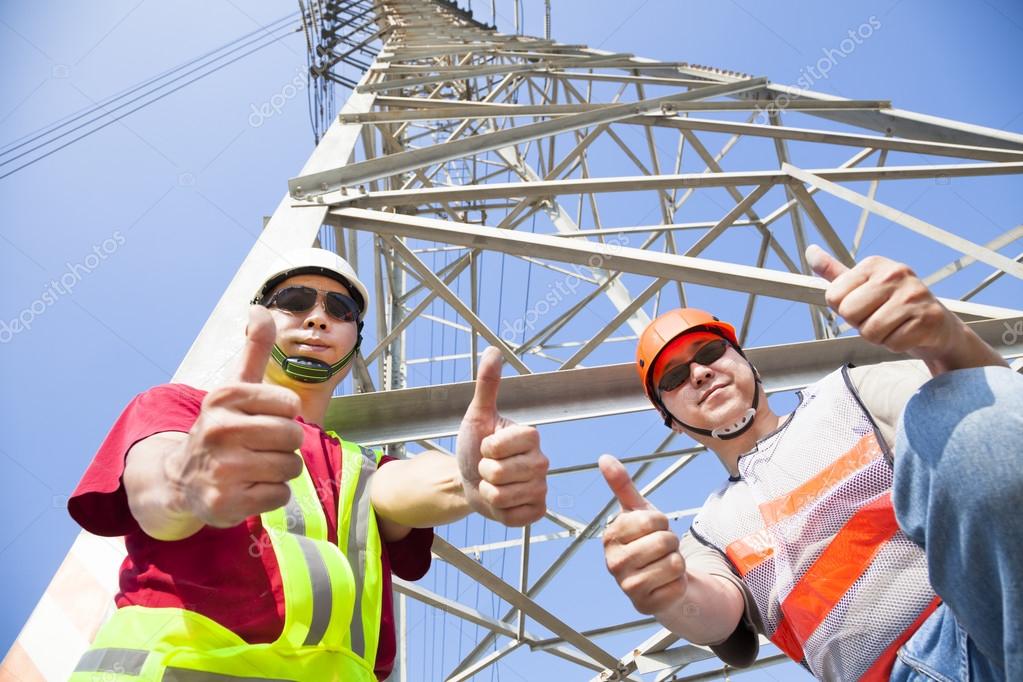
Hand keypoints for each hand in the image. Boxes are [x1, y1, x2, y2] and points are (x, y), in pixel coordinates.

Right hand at [165, 306, 305, 527]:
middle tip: (260, 447)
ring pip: (290, 467)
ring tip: (254, 468)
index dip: (283, 414)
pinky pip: (279, 496)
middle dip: (285, 445)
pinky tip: (248, 488)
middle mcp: (219, 430)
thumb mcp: (234, 387)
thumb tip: (259, 308)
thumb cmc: (221, 428)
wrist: (182, 479)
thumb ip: (253, 349)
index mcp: (224, 397)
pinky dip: (271, 495)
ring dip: (280, 471)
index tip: (260, 419)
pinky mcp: (225, 503)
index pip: (290, 403)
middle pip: (293, 436)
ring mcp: (221, 469)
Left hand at [455, 347, 547, 525]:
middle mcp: (542, 462)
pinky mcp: (537, 511)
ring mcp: (542, 488)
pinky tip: (502, 502)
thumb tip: (494, 351)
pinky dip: (498, 512)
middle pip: (500, 473)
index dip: (487, 448)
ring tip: (492, 483)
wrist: (470, 480)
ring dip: (488, 492)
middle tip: (487, 467)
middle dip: (483, 471)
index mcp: (531, 437)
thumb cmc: (475, 447)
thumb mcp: (477, 416)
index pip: (503, 445)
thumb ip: (487, 385)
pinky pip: (512, 516)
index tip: (487, 446)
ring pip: (502, 496)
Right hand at [600, 455, 686, 614]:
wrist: (657, 577)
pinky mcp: (646, 606)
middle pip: (665, 541)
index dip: (662, 522)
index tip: (653, 529)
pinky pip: (678, 586)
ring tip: (662, 564)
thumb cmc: (646, 540)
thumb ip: (621, 485)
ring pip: (674, 564)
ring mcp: (628, 587)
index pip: (653, 520)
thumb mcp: (638, 512)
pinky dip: (679, 583)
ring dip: (676, 562)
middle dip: (671, 543)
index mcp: (610, 536)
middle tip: (660, 549)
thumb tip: (604, 457)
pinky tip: (665, 583)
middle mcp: (613, 563)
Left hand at [806, 244, 960, 356]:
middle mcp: (895, 274)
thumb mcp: (862, 285)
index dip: (845, 309)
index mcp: (873, 264)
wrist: (937, 326)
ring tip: (894, 325)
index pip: (833, 296)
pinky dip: (896, 345)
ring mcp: (913, 295)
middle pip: (849, 313)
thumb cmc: (894, 305)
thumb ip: (834, 272)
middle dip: (861, 324)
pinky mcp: (928, 318)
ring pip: (870, 331)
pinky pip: (892, 343)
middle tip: (880, 317)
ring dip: (879, 337)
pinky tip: (907, 332)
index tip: (865, 305)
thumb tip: (811, 252)